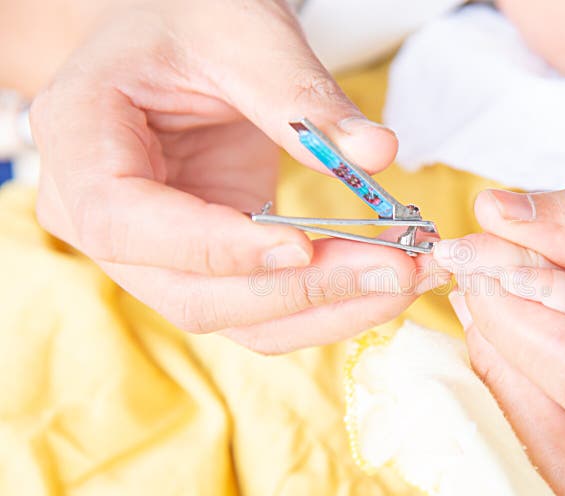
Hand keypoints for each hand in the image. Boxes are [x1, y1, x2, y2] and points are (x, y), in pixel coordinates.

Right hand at [31, 0, 435, 352]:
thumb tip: (376, 153)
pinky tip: (379, 280)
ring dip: (324, 308)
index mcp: (80, 143)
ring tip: (403, 279)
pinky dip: (322, 301)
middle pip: (193, 292)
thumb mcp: (239, 30)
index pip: (127, 222)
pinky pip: (262, 304)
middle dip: (299, 290)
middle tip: (393, 271)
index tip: (302, 245)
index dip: (215, 246)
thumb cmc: (188, 19)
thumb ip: (300, 94)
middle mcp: (101, 217)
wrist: (175, 39)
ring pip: (235, 315)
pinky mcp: (207, 262)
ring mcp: (154, 252)